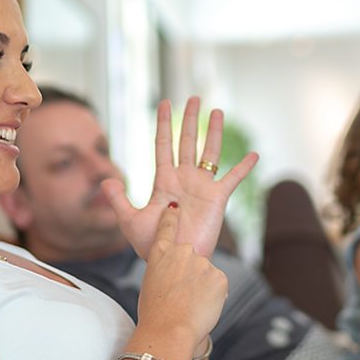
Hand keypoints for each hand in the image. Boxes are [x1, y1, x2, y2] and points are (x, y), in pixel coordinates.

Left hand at [103, 97, 257, 258]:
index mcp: (164, 181)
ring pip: (209, 152)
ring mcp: (202, 187)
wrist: (175, 261)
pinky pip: (233, 178)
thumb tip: (106, 180)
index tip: (164, 103)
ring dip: (213, 132)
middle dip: (189, 120)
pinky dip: (244, 167)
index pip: (163, 145)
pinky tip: (254, 155)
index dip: (163, 124)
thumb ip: (118, 199)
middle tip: (193, 98)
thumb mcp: (130, 220)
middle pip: (187, 142)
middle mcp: (184, 179)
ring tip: (216, 111)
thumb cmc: (153, 246)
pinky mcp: (217, 198)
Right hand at [136, 203, 228, 345]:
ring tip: (189, 307)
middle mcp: (182, 252)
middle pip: (191, 260)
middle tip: (181, 298)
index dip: (172, 217)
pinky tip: (202, 308)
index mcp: (160, 253)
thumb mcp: (150, 286)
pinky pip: (217, 286)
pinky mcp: (219, 275)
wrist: (169, 330)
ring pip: (205, 275)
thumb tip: (177, 278)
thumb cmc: (155, 314)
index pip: (167, 227)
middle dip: (190, 277)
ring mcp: (202, 262)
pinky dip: (213, 297)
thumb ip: (166, 274)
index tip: (175, 207)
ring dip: (201, 289)